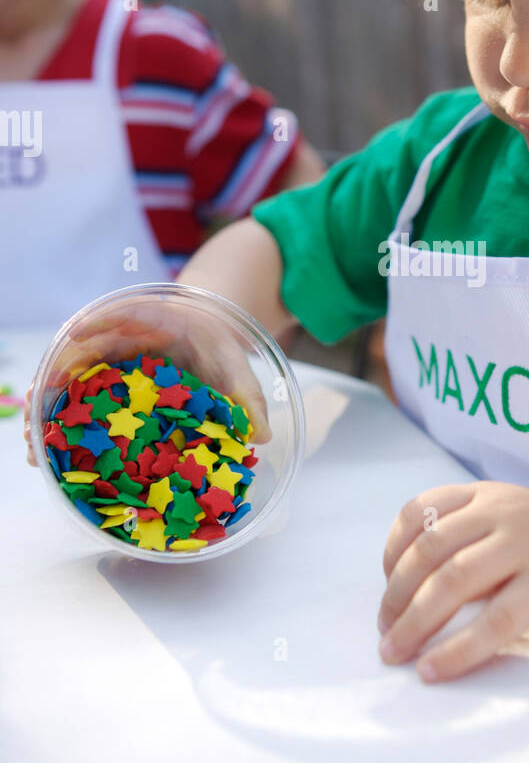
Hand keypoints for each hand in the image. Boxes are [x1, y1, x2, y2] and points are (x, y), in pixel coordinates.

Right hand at [24, 297, 270, 465]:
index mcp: (156, 321)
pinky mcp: (106, 382)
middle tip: (36, 405)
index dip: (99, 323)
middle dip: (57, 375)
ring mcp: (111, 360)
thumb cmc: (217, 346)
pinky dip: (62, 420)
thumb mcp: (235, 366)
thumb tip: (262, 434)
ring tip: (32, 440)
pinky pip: (78, 397)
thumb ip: (247, 397)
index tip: (76, 335)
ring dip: (50, 406)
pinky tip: (46, 448)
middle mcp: (125, 338)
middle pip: (83, 350)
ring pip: (72, 378)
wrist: (208, 338)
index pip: (125, 314)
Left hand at [376, 481, 528, 681]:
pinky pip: (491, 624)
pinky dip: (455, 651)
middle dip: (396, 595)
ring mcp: (528, 547)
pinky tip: (432, 671)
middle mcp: (504, 513)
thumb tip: (403, 584)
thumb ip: (467, 533)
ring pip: (452, 583)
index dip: (391, 550)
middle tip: (383, 630)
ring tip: (394, 653)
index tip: (386, 585)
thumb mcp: (513, 520)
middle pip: (429, 551)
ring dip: (413, 624)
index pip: (419, 510)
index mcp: (488, 495)